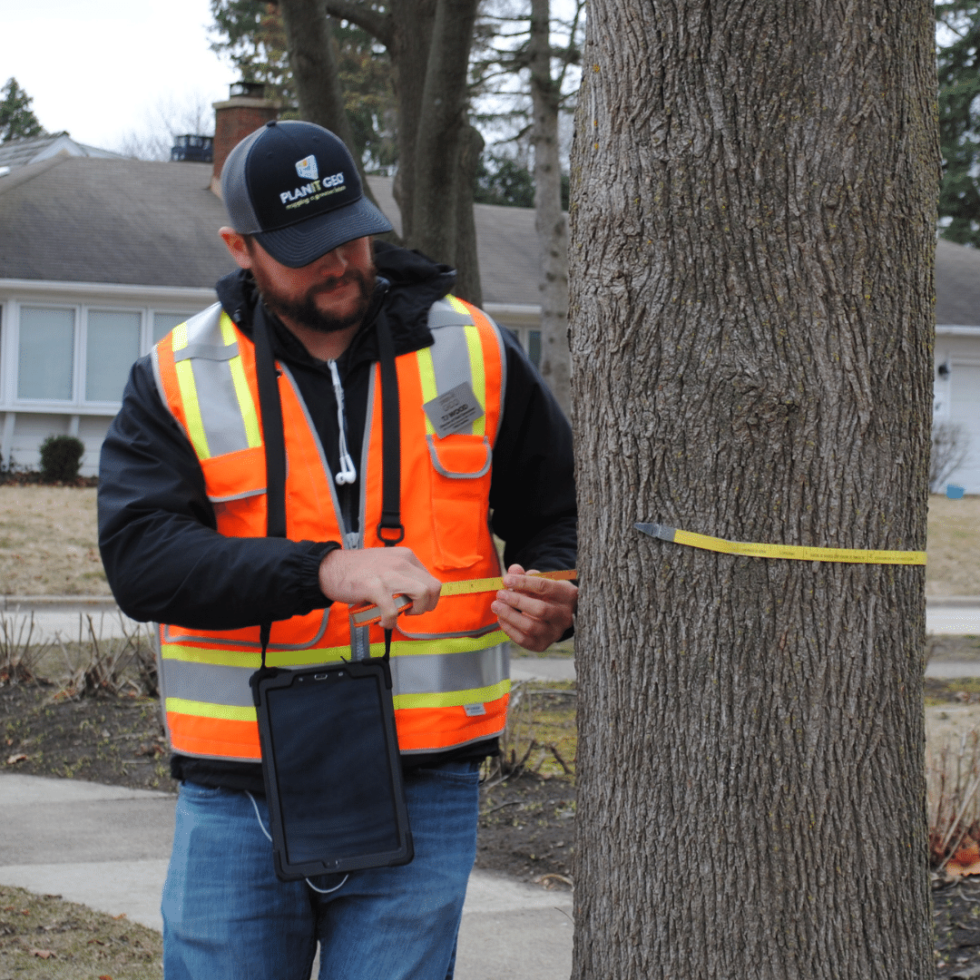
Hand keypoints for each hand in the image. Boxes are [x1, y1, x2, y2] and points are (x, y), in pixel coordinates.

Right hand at [318, 548, 441, 628]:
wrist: (329, 568)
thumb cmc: (356, 570)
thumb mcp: (386, 563)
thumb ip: (402, 575)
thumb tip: (414, 595)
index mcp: (405, 556)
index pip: (432, 580)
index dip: (428, 598)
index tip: (416, 604)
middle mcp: (401, 562)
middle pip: (433, 587)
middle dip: (426, 606)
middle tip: (411, 611)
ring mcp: (388, 574)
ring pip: (422, 594)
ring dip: (415, 611)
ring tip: (400, 615)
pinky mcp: (375, 587)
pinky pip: (393, 610)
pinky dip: (390, 621)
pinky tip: (383, 622)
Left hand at [491, 564, 577, 652]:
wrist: (557, 613)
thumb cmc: (547, 593)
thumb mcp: (541, 580)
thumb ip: (526, 575)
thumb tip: (513, 570)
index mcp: (568, 595)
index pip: (544, 587)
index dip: (523, 582)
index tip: (506, 579)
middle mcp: (565, 616)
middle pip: (540, 609)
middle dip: (516, 601)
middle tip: (500, 594)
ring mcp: (555, 633)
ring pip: (531, 627)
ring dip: (510, 615)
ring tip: (496, 605)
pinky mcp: (543, 645)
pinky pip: (523, 640)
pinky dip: (509, 629)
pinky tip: (501, 618)